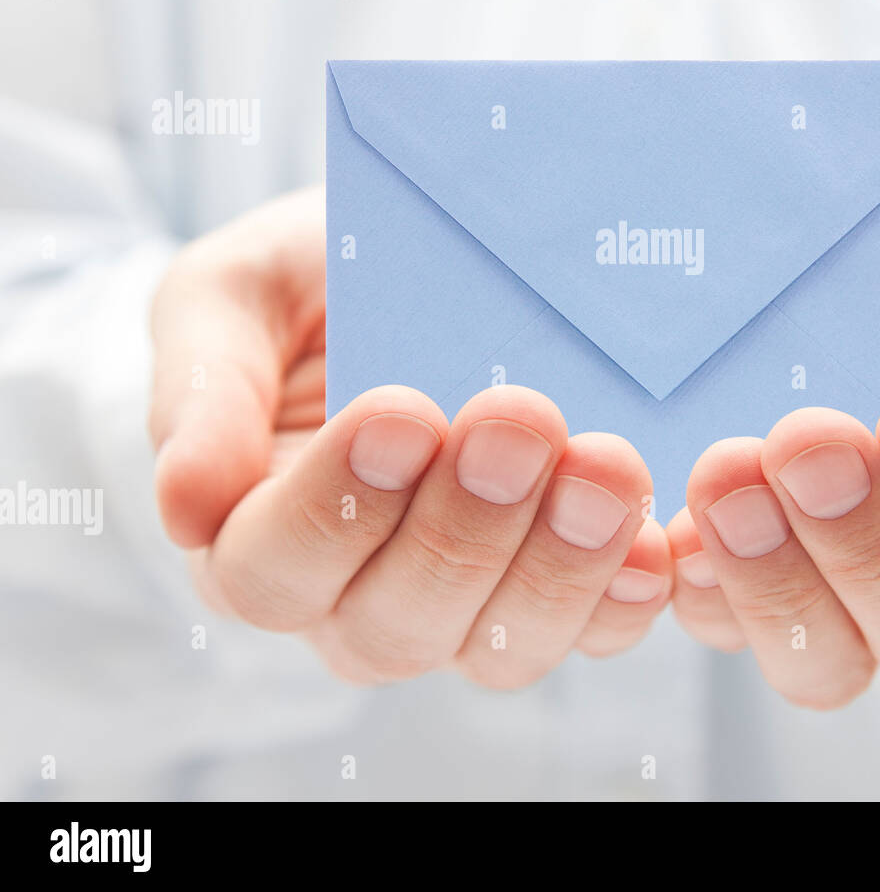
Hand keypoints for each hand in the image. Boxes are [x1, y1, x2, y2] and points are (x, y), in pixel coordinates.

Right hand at [149, 187, 671, 685]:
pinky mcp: (555, 584)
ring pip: (499, 647)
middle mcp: (357, 593)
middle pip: (395, 623)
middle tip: (521, 421)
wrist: (419, 267)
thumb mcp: (233, 294)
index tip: (400, 411)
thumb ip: (204, 385)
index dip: (333, 508)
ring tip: (605, 468)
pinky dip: (626, 596)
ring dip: (558, 566)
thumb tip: (186, 499)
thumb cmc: (316, 283)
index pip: (270, 567)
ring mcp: (465, 601)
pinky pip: (591, 629)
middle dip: (465, 528)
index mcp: (257, 532)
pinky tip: (657, 543)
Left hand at [667, 206, 879, 708]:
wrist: (842, 263)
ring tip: (726, 474)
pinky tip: (674, 526)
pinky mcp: (750, 582)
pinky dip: (701, 589)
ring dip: (776, 580)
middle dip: (868, 542)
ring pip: (831, 663)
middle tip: (806, 439)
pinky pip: (727, 629)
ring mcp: (844, 595)